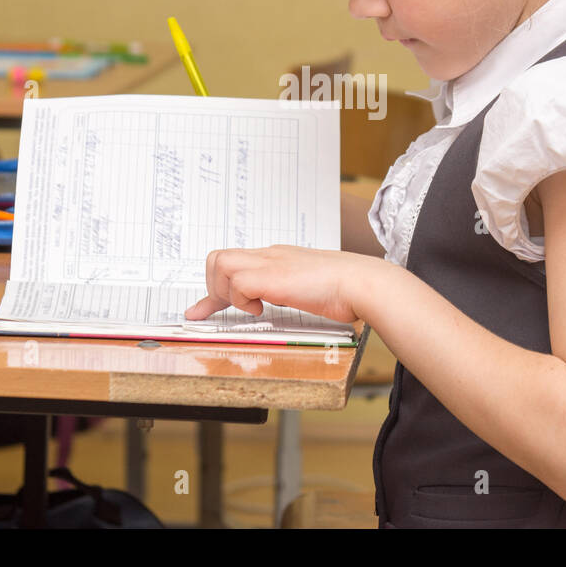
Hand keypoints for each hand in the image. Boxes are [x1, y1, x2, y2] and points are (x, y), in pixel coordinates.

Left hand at [183, 245, 385, 323]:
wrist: (363, 282)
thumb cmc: (345, 289)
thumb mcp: (306, 289)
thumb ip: (287, 292)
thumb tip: (271, 304)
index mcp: (277, 258)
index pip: (233, 262)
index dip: (214, 288)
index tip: (202, 311)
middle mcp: (270, 256)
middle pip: (217, 257)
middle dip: (213, 289)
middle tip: (227, 311)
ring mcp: (271, 263)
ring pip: (220, 263)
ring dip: (226, 293)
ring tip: (251, 308)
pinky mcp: (274, 276)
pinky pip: (238, 282)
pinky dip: (243, 300)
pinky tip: (263, 309)